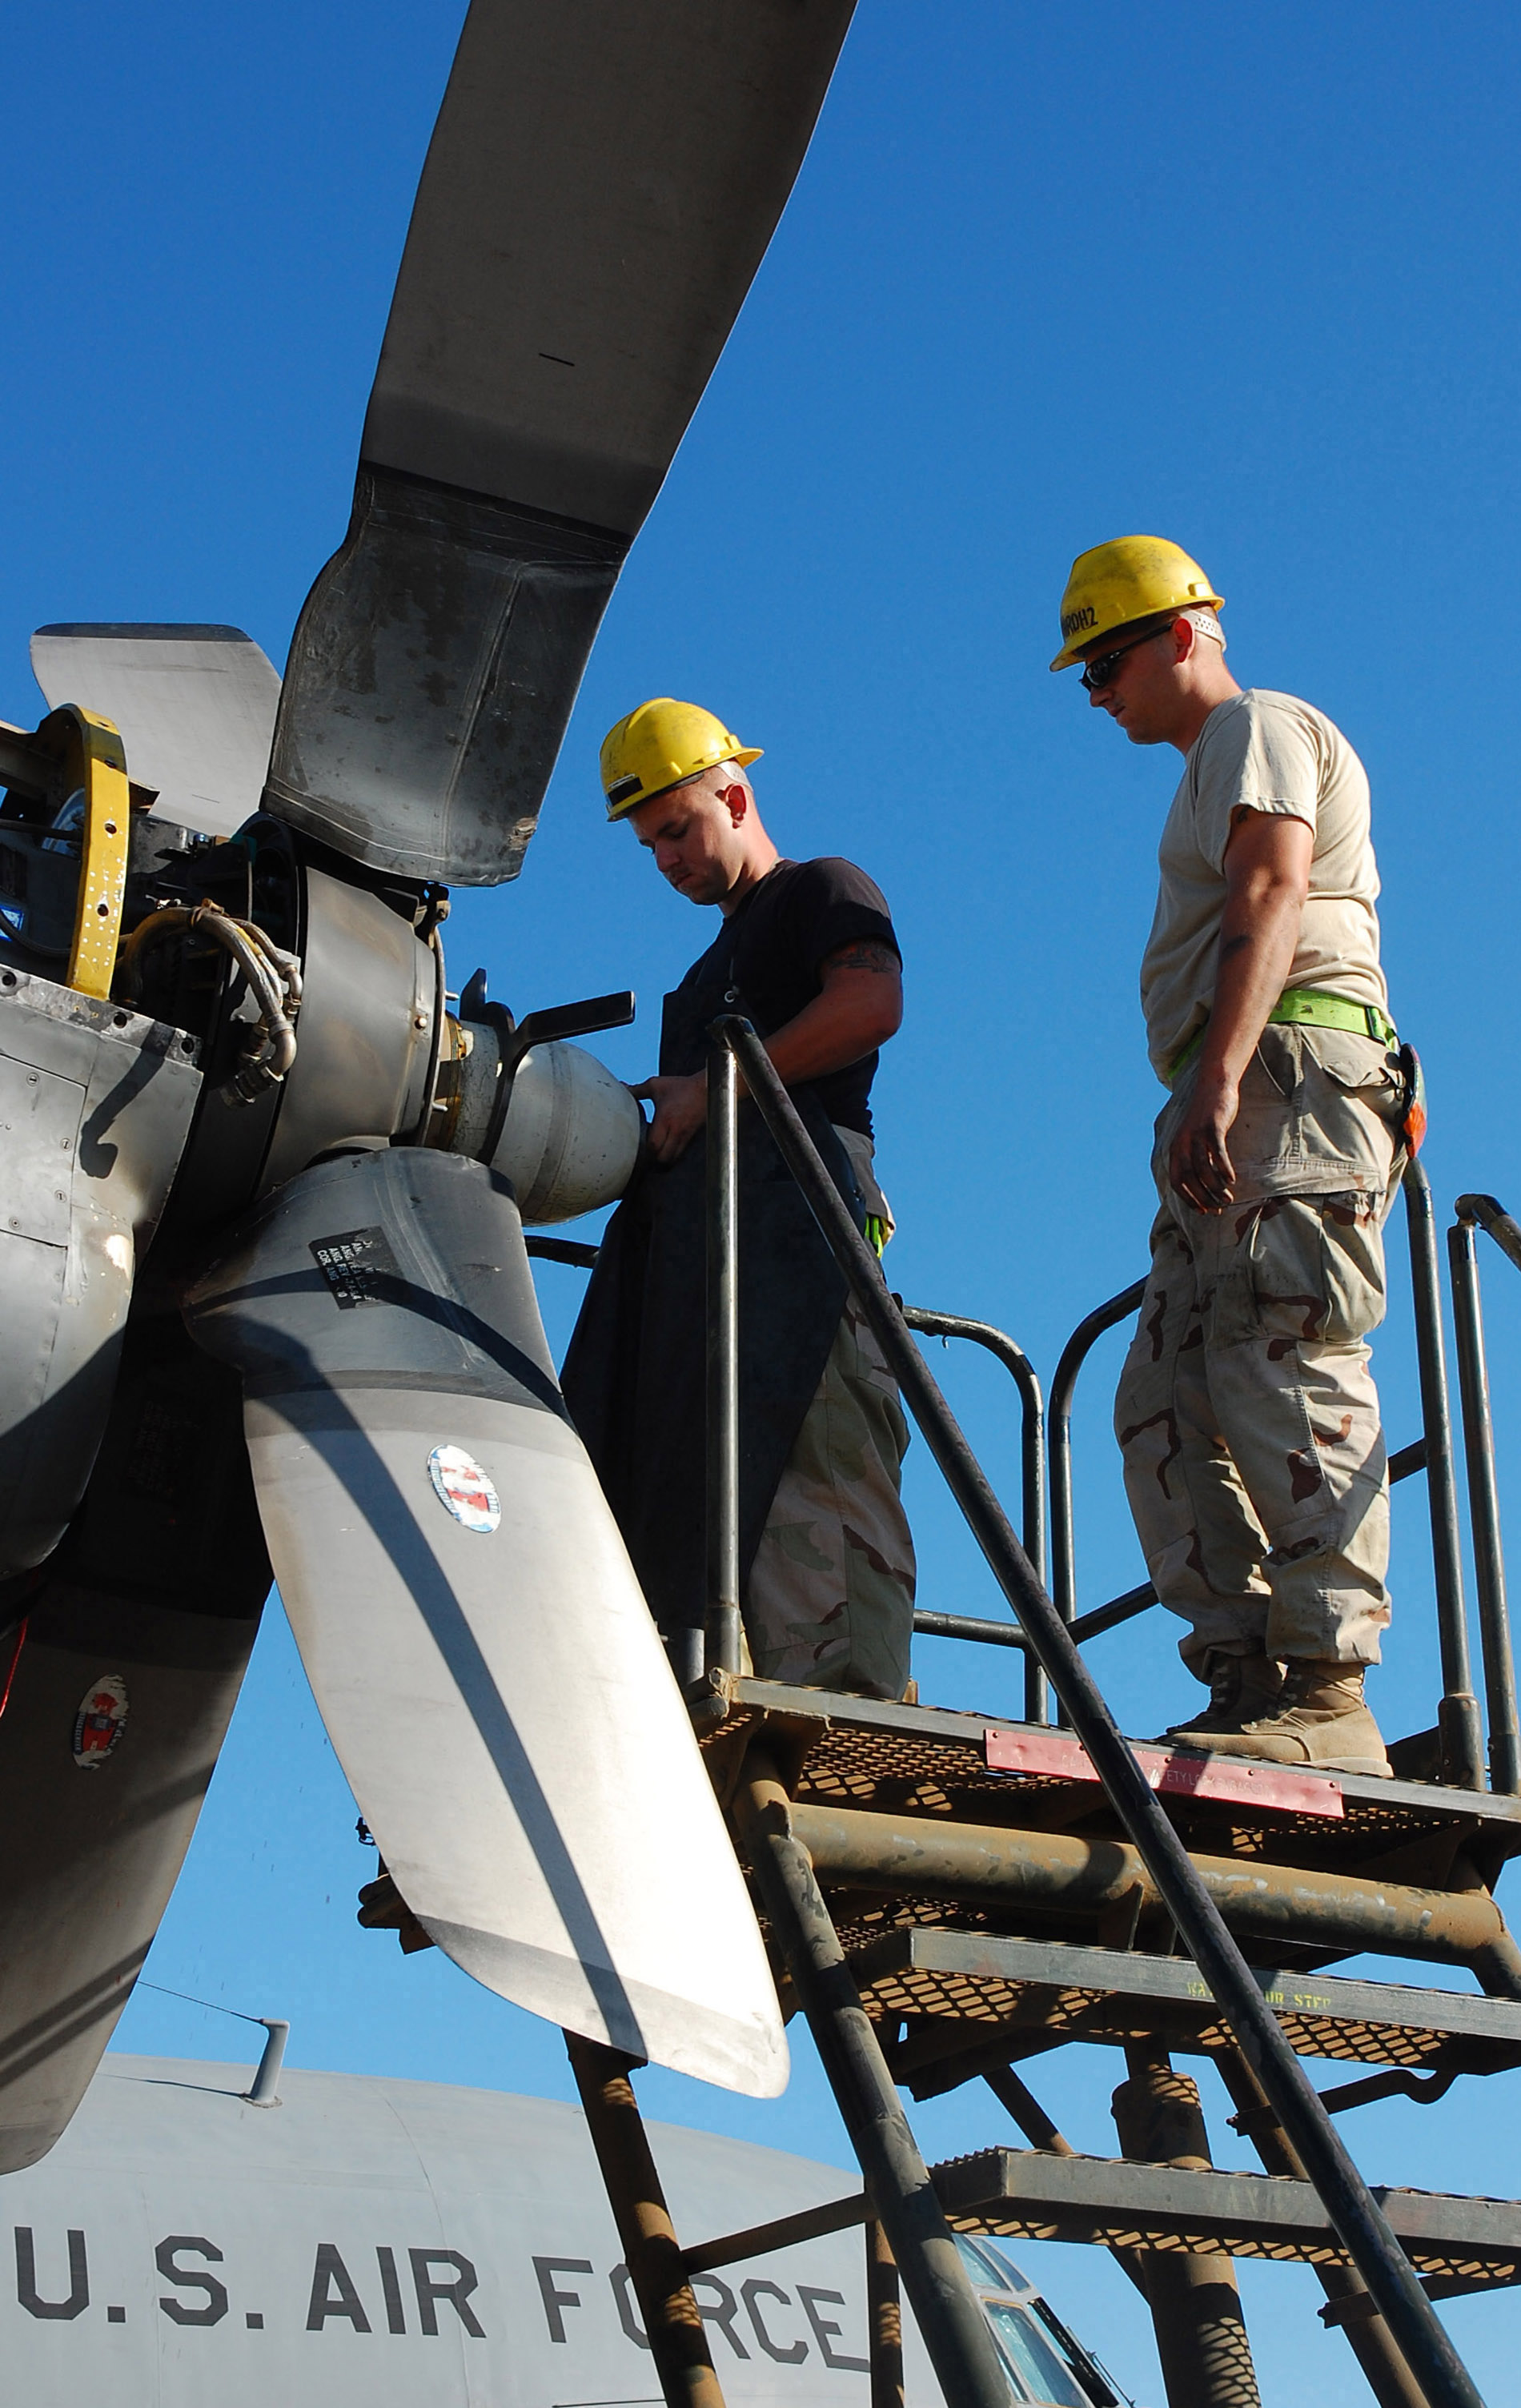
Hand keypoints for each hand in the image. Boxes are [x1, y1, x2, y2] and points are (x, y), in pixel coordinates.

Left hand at [631, 1072, 707, 1164]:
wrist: (708, 1089)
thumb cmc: (682, 1087)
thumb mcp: (656, 1085)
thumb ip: (637, 1090)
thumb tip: (621, 1087)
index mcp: (665, 1119)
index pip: (653, 1145)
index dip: (645, 1149)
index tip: (639, 1144)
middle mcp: (676, 1131)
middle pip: (663, 1159)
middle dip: (652, 1160)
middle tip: (645, 1153)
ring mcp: (686, 1136)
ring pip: (673, 1160)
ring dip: (663, 1160)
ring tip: (655, 1153)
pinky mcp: (692, 1138)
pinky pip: (681, 1155)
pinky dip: (672, 1156)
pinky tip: (666, 1148)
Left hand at [1169, 1068, 1239, 1211]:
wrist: (1214, 1086)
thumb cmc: (1208, 1118)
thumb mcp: (1195, 1139)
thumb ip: (1196, 1158)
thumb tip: (1205, 1186)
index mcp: (1175, 1149)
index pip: (1176, 1182)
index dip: (1188, 1199)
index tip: (1203, 1211)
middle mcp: (1182, 1143)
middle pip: (1189, 1178)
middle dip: (1203, 1197)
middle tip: (1219, 1208)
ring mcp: (1196, 1134)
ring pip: (1202, 1169)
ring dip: (1215, 1187)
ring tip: (1228, 1198)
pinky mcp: (1212, 1127)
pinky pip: (1216, 1153)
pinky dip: (1223, 1169)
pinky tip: (1231, 1180)